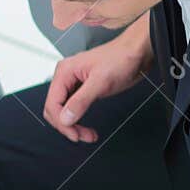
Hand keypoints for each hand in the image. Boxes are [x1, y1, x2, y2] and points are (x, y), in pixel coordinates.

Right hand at [43, 21, 153, 142]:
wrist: (137, 53)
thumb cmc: (121, 59)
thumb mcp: (101, 82)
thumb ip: (81, 101)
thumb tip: (65, 119)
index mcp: (64, 72)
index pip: (52, 104)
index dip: (61, 122)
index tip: (75, 135)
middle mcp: (65, 77)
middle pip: (54, 109)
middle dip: (66, 126)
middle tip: (83, 136)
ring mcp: (74, 83)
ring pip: (63, 111)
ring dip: (72, 125)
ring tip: (88, 135)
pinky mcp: (83, 89)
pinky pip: (73, 108)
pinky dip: (78, 120)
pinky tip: (87, 127)